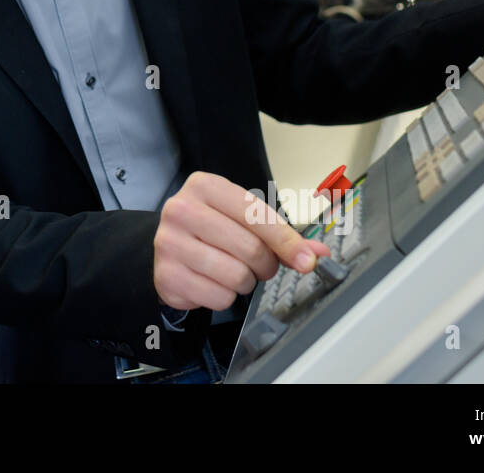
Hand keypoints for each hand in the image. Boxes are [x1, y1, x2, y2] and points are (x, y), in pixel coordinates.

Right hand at [153, 172, 330, 311]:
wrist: (169, 245)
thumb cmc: (212, 229)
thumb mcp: (243, 219)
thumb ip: (280, 235)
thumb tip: (317, 253)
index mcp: (204, 186)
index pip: (257, 215)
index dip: (287, 242)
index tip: (306, 260)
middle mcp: (182, 210)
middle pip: (250, 249)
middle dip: (265, 264)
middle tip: (259, 264)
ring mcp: (169, 243)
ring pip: (236, 276)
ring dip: (245, 281)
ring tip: (233, 270)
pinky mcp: (166, 275)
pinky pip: (218, 297)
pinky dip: (225, 296)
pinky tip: (213, 283)